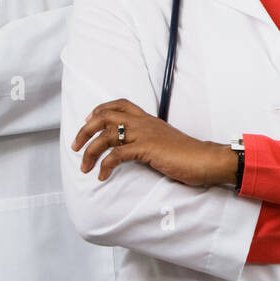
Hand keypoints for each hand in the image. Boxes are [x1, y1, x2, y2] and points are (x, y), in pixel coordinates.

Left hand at [72, 99, 232, 185]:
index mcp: (148, 119)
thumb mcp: (164, 140)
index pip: (120, 104)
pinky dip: (105, 166)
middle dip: (84, 131)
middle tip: (75, 146)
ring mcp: (144, 134)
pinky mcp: (146, 149)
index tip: (88, 120)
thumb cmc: (187, 154)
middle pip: (105, 117)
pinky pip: (116, 155)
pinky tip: (102, 175)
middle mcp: (143, 123)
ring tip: (84, 166)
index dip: (100, 110)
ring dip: (89, 152)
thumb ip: (148, 139)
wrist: (204, 159)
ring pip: (106, 136)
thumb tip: (134, 147)